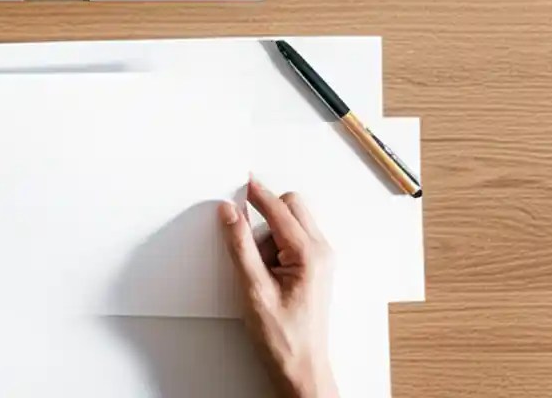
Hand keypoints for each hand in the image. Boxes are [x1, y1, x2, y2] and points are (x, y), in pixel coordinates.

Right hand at [218, 178, 338, 397]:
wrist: (301, 368)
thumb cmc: (283, 338)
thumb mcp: (253, 289)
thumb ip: (240, 246)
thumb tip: (230, 214)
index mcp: (309, 255)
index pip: (280, 209)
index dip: (257, 194)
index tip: (240, 183)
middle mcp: (321, 252)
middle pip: (293, 207)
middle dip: (266, 214)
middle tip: (247, 242)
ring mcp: (321, 260)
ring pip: (293, 223)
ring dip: (270, 234)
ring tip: (259, 271)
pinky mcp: (315, 268)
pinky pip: (294, 240)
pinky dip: (276, 247)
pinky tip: (266, 273)